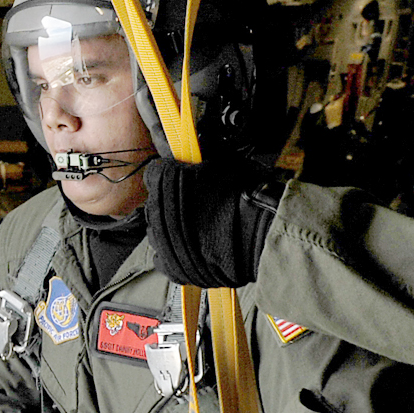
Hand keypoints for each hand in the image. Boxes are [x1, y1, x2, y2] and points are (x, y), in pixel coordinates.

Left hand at [141, 157, 280, 289]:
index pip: (155, 173)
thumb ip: (205, 156)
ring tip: (199, 230)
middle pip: (156, 204)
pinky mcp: (169, 265)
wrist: (258, 236)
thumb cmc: (245, 196)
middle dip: (173, 204)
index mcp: (165, 178)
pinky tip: (193, 249)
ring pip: (158, 231)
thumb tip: (203, 147)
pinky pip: (163, 258)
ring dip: (173, 229)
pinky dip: (174, 254)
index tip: (185, 178)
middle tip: (198, 206)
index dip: (172, 175)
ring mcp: (160, 239)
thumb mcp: (226, 161)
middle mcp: (156, 208)